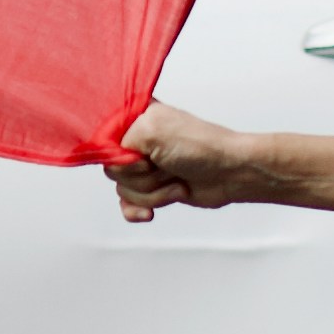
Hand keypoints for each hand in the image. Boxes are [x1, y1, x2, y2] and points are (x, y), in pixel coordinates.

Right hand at [106, 102, 273, 221]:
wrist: (230, 174)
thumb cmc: (199, 146)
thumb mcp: (152, 130)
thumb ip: (120, 141)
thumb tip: (113, 164)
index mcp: (135, 119)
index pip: (103, 138)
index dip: (118, 154)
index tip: (142, 158)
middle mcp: (138, 142)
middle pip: (113, 170)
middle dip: (141, 177)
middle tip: (165, 166)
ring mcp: (146, 167)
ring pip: (124, 190)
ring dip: (153, 193)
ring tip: (177, 182)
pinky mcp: (153, 189)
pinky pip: (127, 205)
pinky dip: (139, 210)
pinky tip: (150, 214)